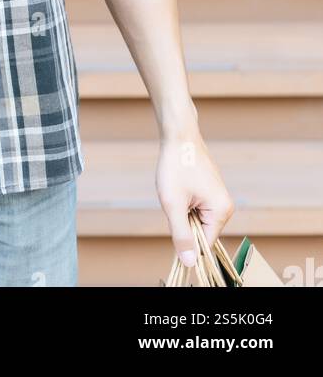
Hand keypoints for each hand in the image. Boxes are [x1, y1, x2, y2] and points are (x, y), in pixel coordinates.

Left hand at [156, 128, 234, 268]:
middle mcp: (225, 206)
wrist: (178, 134)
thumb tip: (190, 263)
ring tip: (177, 189)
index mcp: (222, 211)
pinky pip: (195, 207)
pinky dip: (184, 200)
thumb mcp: (173, 204)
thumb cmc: (176, 166)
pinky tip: (179, 184)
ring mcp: (218, 197)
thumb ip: (182, 235)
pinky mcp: (210, 190)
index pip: (204, 243)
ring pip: (195, 218)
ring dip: (182, 210)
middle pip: (200, 231)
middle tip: (174, 199)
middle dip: (183, 221)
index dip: (186, 239)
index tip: (173, 222)